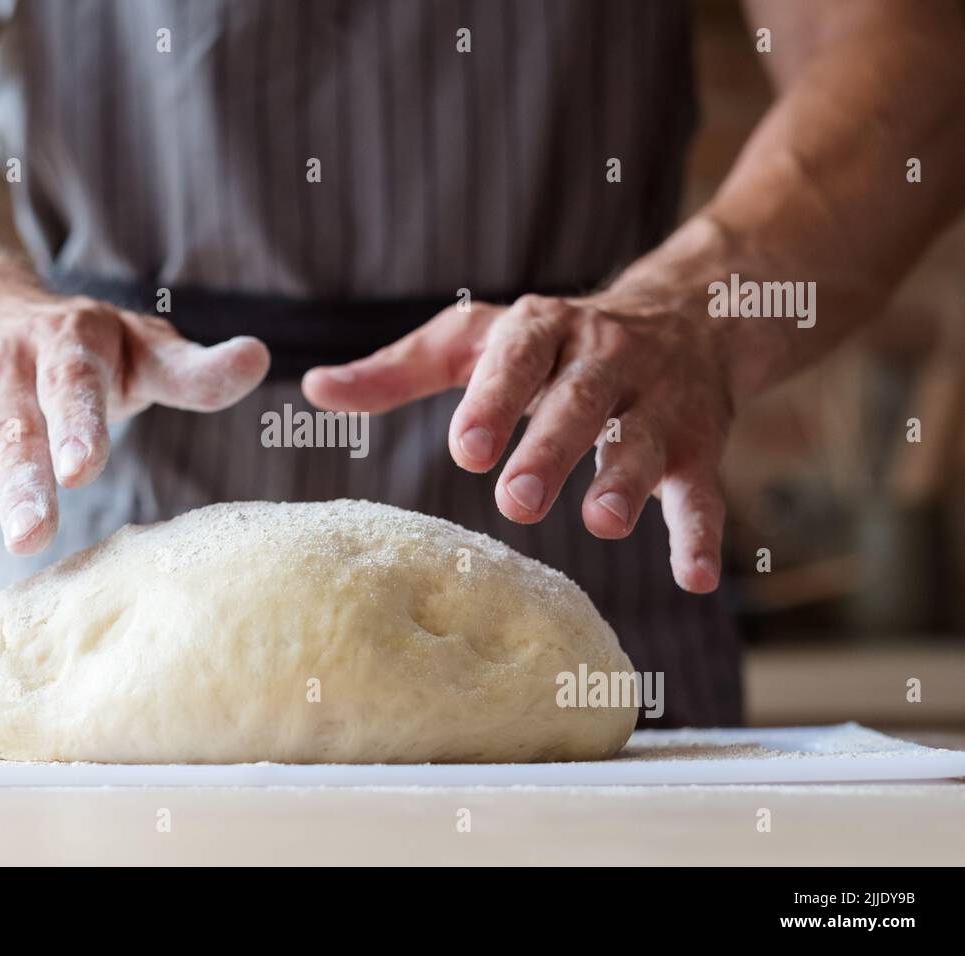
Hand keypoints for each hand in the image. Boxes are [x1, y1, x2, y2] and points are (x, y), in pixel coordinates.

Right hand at [0, 293, 269, 594]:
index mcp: (61, 345)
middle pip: (10, 431)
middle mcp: (0, 375)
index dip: (76, 422)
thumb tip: (257, 358)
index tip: (84, 465)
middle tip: (36, 532)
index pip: (70, 383)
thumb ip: (190, 368)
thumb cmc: (78, 348)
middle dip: (21, 482)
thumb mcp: (135, 345)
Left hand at [302, 293, 733, 592]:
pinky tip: (693, 577)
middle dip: (551, 448)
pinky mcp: (698, 446)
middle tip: (516, 500)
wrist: (688, 317)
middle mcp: (607, 358)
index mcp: (545, 329)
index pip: (520, 355)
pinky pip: (702, 490)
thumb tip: (315, 389)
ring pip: (643, 441)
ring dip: (625, 482)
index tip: (465, 447)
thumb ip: (398, 370)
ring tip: (601, 523)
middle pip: (580, 400)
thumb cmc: (552, 342)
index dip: (495, 399)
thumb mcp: (476, 341)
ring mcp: (658, 402)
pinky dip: (700, 532)